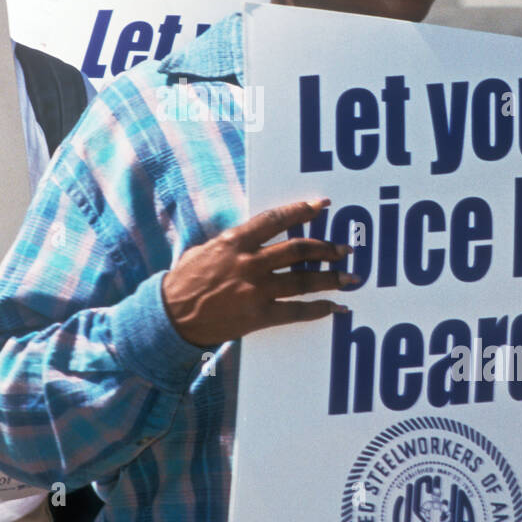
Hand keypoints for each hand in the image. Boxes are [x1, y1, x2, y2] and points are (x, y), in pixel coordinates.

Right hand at [161, 199, 355, 347]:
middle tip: (344, 248)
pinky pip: (296, 311)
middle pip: (299, 250)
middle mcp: (249, 262)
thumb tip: (256, 234)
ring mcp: (256, 290)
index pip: (276, 219)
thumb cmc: (184, 280)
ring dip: (331, 278)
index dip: (302, 210)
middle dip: (326, 248)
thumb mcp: (206, 250)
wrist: (170, 316)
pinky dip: (318, 309)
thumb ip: (234, 242)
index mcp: (235, 241)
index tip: (323, 204)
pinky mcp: (258, 316)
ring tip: (351, 277)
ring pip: (303, 280)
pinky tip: (334, 307)